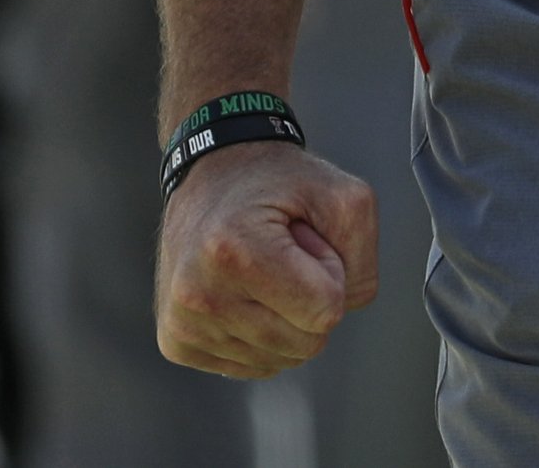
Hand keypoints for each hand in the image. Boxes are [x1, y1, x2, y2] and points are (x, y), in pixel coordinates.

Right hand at [157, 141, 378, 378]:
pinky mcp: (176, 343)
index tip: (305, 237)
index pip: (326, 311)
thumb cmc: (283, 183)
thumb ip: (363, 260)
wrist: (216, 172)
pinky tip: (245, 291)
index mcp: (233, 251)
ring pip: (280, 360)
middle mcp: (197, 293)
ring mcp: (182, 324)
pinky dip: (263, 334)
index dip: (332, 272)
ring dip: (287, 316)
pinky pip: (252, 367)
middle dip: (312, 298)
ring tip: (264, 267)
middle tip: (286, 252)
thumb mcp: (345, 196)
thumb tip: (335, 317)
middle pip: (306, 344)